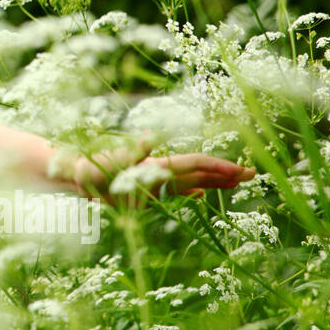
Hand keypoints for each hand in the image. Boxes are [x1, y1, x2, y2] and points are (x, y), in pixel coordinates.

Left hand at [72, 148, 256, 204]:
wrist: (76, 176)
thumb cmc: (93, 168)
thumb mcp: (114, 160)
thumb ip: (134, 151)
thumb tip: (149, 135)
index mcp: (158, 165)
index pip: (195, 165)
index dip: (218, 167)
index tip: (240, 170)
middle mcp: (160, 171)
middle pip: (199, 171)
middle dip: (225, 173)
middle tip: (253, 174)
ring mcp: (155, 181)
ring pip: (192, 181)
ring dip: (214, 182)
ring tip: (237, 181)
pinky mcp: (146, 191)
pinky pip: (175, 192)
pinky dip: (191, 192)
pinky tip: (202, 194)